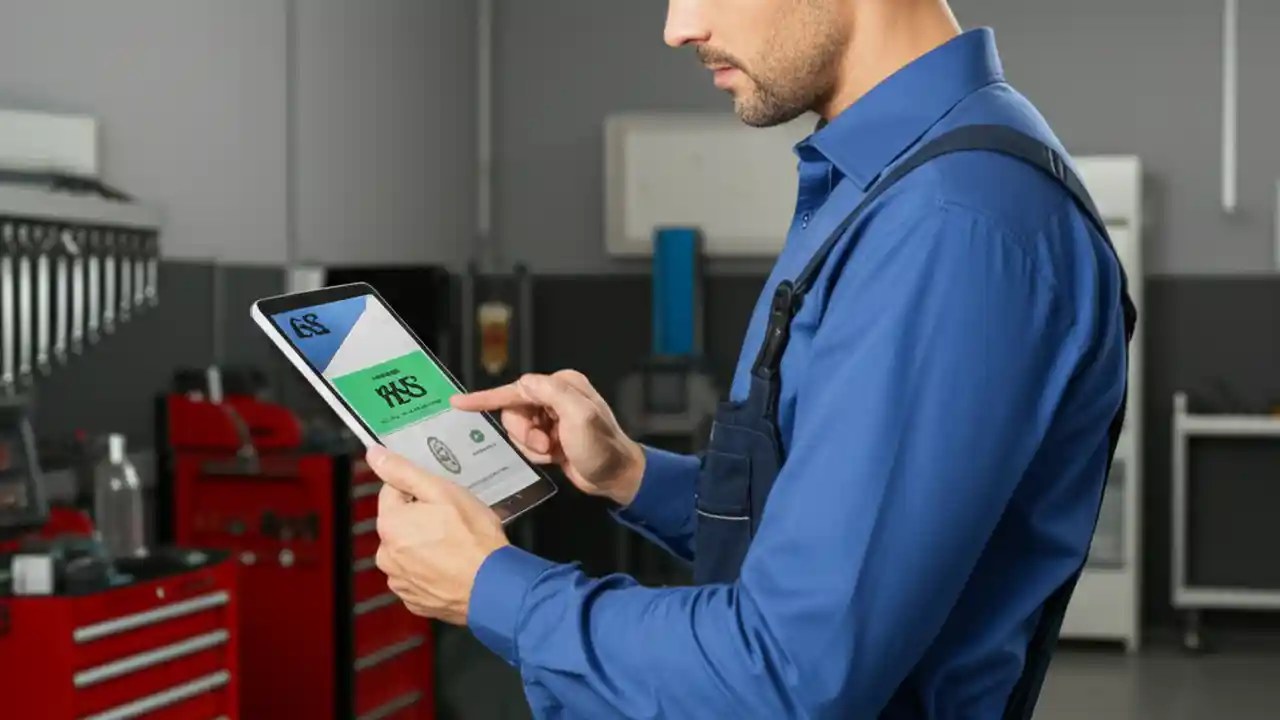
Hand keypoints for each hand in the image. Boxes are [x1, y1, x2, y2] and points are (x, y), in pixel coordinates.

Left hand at [370, 446, 508, 624]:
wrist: (492, 585)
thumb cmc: (473, 537)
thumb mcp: (442, 491)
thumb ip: (403, 472)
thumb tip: (374, 454)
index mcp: (390, 524)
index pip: (392, 492)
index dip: (418, 491)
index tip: (440, 498)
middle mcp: (386, 555)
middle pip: (399, 523)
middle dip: (420, 519)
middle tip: (451, 521)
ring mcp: (399, 581)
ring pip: (407, 550)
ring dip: (423, 545)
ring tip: (453, 545)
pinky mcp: (413, 600)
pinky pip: (416, 575)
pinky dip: (429, 570)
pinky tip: (450, 565)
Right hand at [451, 371, 645, 506]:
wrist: (616, 477)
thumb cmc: (602, 448)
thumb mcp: (579, 416)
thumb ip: (551, 394)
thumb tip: (524, 383)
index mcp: (563, 385)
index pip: (518, 388)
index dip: (488, 397)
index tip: (461, 404)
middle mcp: (557, 397)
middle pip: (515, 410)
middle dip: (524, 432)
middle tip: (543, 445)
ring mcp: (553, 418)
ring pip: (518, 428)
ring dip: (530, 445)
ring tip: (551, 452)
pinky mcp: (551, 436)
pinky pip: (526, 442)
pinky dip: (535, 453)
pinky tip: (554, 457)